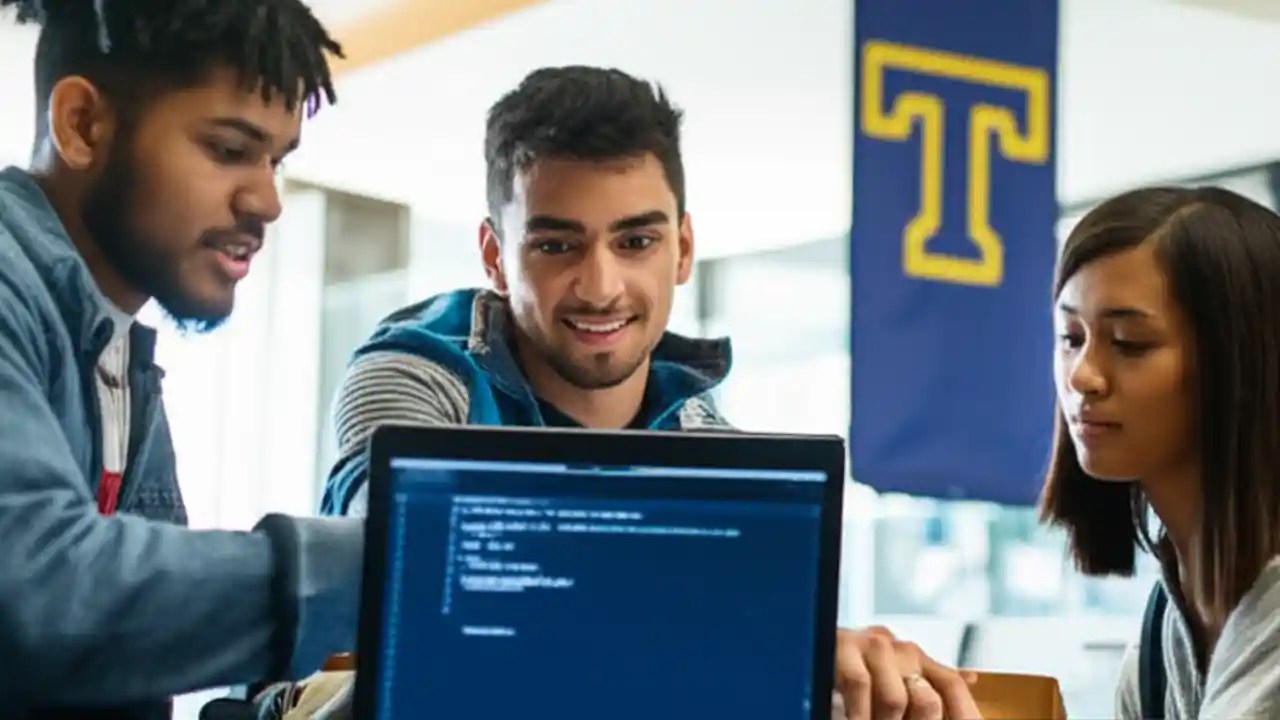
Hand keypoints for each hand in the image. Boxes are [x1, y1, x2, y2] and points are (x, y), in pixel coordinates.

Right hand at [832, 626, 982, 719]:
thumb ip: (926, 678)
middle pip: (927, 700)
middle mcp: (898, 647)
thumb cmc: (847, 669)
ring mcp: (870, 644)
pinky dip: (856, 714)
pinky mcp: (842, 644)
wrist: (801, 642)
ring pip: (894, 700)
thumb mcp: (888, 677)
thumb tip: (973, 677)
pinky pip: (859, 685)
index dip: (963, 714)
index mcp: (914, 657)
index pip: (952, 685)